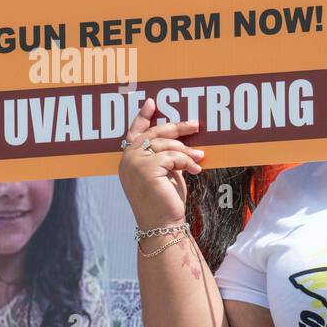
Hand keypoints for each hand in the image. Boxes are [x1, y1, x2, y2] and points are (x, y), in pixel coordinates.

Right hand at [118, 98, 204, 230]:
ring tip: (199, 157)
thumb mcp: (165, 173)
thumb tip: (182, 138)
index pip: (134, 132)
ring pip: (166, 144)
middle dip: (176, 127)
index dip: (143, 117)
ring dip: (186, 150)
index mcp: (128, 160)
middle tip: (195, 124)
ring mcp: (134, 164)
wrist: (162, 224)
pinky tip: (195, 171)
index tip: (152, 103)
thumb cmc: (165, 201)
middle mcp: (127, 160)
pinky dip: (186, 161)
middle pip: (154, 134)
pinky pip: (172, 155)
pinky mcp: (146, 169)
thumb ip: (165, 156)